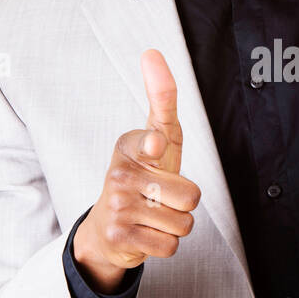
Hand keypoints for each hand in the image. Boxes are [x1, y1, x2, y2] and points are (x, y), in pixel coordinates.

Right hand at [73, 49, 201, 291]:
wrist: (107, 228)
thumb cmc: (143, 180)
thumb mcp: (157, 142)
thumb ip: (162, 103)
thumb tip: (151, 52)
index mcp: (131, 147)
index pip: (153, 132)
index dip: (156, 144)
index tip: (155, 146)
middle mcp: (121, 173)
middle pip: (191, 195)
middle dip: (186, 203)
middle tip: (162, 199)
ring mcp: (119, 204)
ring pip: (184, 223)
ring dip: (176, 225)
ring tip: (153, 216)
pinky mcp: (120, 234)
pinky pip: (171, 245)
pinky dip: (165, 244)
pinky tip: (146, 233)